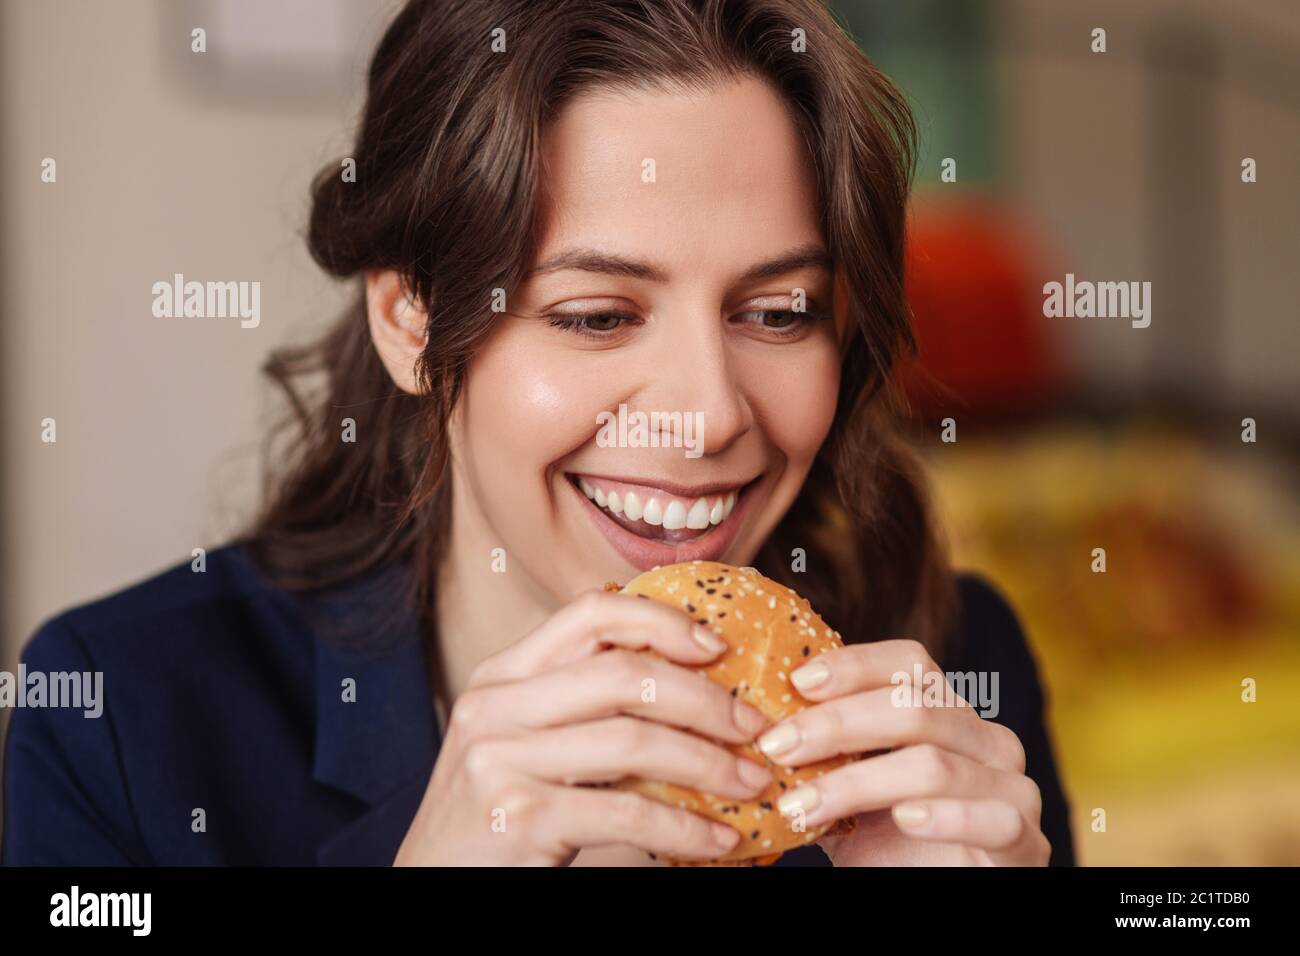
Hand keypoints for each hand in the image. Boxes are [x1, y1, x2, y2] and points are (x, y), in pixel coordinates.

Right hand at [393, 590, 771, 864]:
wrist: (433, 886)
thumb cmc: (497, 816)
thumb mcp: (524, 742)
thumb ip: (581, 706)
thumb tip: (693, 683)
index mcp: (502, 675)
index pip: (590, 613)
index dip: (662, 621)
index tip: (717, 646)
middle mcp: (495, 706)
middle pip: (624, 674)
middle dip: (706, 700)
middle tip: (754, 726)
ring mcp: (501, 760)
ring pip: (633, 741)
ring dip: (710, 763)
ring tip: (751, 783)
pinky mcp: (520, 818)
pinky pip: (628, 813)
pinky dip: (686, 827)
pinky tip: (718, 839)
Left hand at [756, 639, 1049, 865]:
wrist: (935, 896)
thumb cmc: (886, 842)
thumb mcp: (845, 788)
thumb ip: (817, 754)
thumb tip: (749, 718)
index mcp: (944, 712)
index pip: (908, 663)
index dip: (854, 665)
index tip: (796, 682)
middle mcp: (984, 738)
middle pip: (915, 706)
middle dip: (836, 724)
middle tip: (776, 746)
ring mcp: (1011, 785)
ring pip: (935, 763)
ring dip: (858, 783)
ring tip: (801, 807)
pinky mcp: (1024, 839)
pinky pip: (993, 817)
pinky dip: (945, 815)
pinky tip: (902, 818)